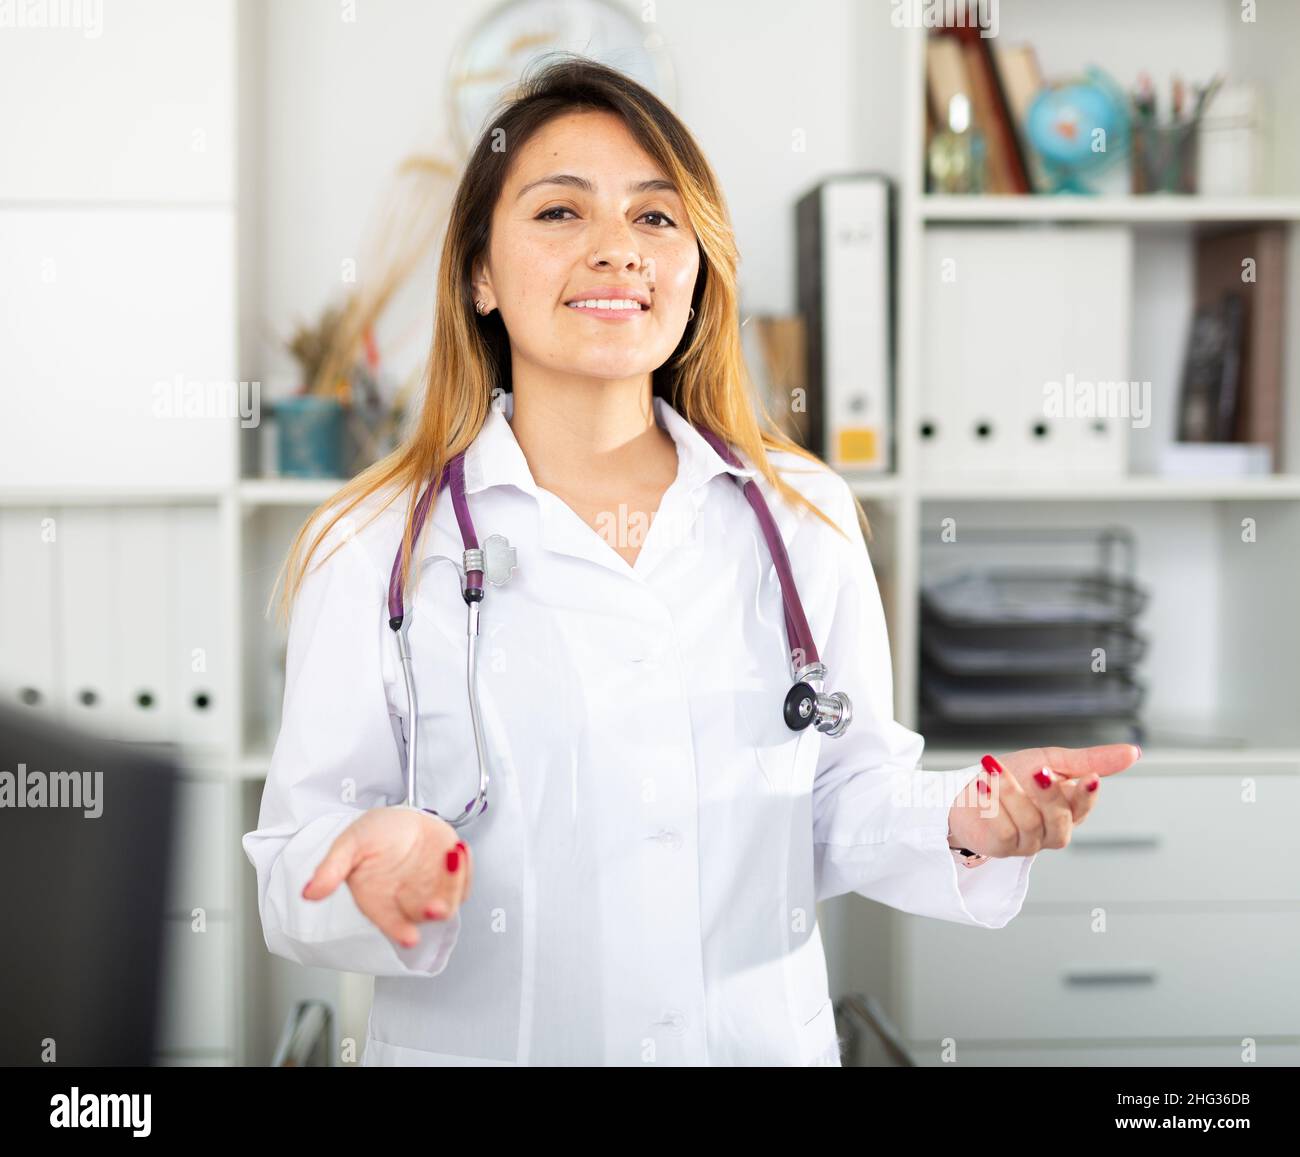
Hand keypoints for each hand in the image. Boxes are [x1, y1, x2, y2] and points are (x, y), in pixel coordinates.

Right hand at [301, 807, 473, 948]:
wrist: (400, 818)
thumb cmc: (374, 834)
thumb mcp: (348, 845)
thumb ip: (331, 869)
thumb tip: (309, 893)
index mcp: (379, 900)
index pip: (389, 922)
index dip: (398, 931)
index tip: (408, 938)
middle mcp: (406, 901)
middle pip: (424, 915)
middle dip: (434, 911)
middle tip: (437, 905)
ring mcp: (431, 889)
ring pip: (448, 899)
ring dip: (454, 885)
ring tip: (453, 857)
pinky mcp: (451, 876)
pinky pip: (463, 879)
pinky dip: (464, 868)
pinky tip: (459, 850)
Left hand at [946, 744, 1140, 858]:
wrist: (968, 790)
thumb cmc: (1014, 774)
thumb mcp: (1051, 760)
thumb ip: (1090, 760)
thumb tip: (1133, 753)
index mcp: (1069, 808)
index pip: (1084, 805)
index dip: (1087, 794)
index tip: (1088, 777)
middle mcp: (1053, 829)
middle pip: (1060, 820)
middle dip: (1049, 796)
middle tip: (1038, 771)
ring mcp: (1029, 841)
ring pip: (1030, 824)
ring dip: (1011, 794)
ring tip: (994, 771)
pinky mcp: (1003, 847)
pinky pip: (1004, 831)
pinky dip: (993, 806)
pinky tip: (983, 788)